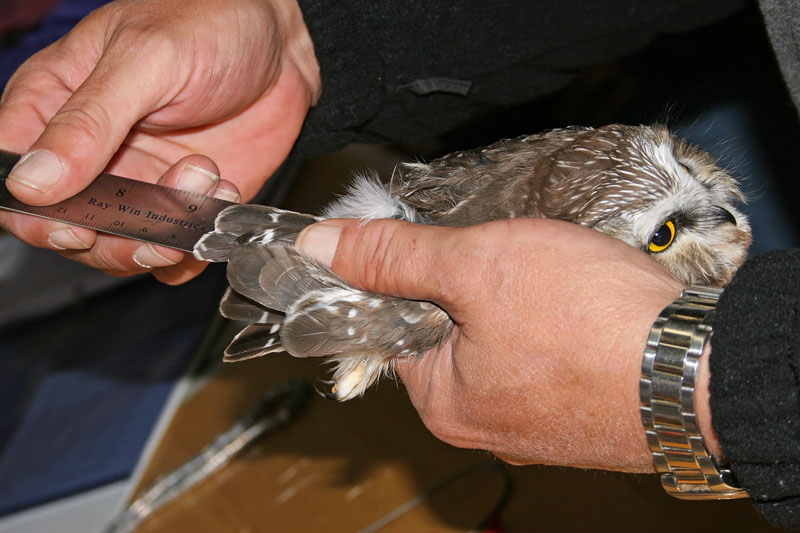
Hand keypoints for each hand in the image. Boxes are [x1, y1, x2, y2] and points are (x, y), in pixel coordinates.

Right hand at [0, 0, 319, 283]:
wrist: (282, 41)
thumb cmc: (208, 23)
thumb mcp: (144, 61)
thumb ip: (88, 122)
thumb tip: (31, 182)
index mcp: (55, 106)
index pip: (12, 176)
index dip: (33, 213)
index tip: (73, 224)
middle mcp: (92, 153)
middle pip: (66, 226)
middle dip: (110, 236)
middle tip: (154, 226)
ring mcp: (140, 180)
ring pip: (122, 244)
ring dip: (162, 233)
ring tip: (205, 179)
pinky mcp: (185, 200)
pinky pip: (176, 248)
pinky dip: (195, 245)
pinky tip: (221, 203)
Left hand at [296, 217, 689, 471]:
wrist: (700, 372)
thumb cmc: (588, 323)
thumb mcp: (475, 267)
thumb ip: (394, 256)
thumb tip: (319, 246)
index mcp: (442, 402)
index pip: (391, 328)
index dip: (404, 274)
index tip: (431, 244)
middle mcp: (483, 423)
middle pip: (447, 333)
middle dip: (470, 284)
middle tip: (508, 256)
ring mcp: (535, 422)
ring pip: (500, 339)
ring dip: (515, 299)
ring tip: (552, 276)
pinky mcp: (578, 411)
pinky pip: (544, 354)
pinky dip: (552, 322)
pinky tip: (577, 302)